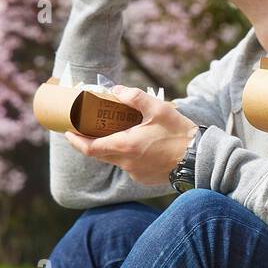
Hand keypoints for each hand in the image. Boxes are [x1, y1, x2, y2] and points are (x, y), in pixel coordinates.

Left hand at [64, 85, 197, 185]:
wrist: (199, 158)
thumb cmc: (179, 133)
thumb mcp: (158, 109)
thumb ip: (135, 97)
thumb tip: (116, 90)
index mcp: (125, 146)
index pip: (89, 148)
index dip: (75, 141)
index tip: (68, 132)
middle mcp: (126, 163)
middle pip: (99, 154)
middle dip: (90, 142)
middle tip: (88, 128)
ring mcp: (135, 173)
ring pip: (115, 159)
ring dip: (113, 147)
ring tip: (122, 131)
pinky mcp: (144, 178)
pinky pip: (130, 166)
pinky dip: (129, 155)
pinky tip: (142, 145)